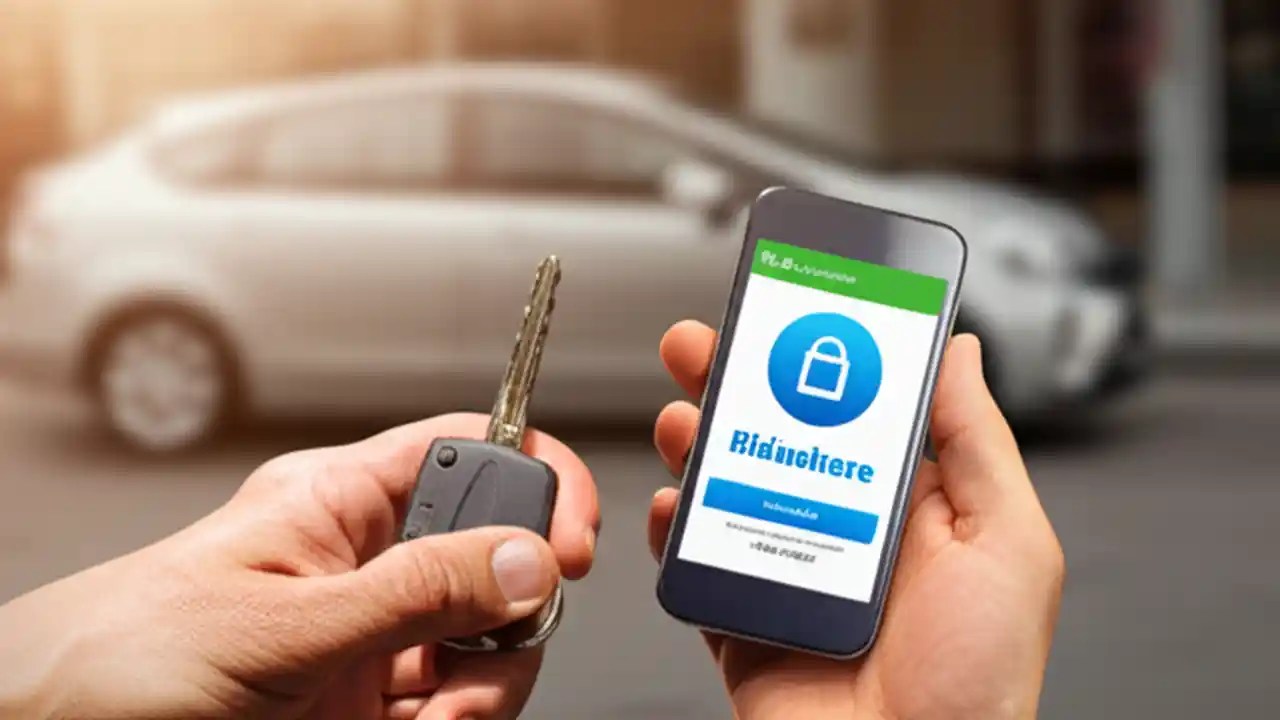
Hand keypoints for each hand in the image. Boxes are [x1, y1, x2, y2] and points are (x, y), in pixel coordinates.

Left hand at [0, 414, 599, 719]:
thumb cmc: (123, 660)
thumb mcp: (280, 622)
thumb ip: (412, 590)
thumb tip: (523, 558)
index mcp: (338, 503)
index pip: (466, 452)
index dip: (532, 478)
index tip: (569, 538)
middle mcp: (367, 565)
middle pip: (498, 560)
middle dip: (515, 609)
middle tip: (498, 644)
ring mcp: (375, 638)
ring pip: (490, 641)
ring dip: (488, 684)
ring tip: (440, 715)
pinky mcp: (374, 704)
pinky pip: (458, 703)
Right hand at [649, 321, 1063, 719]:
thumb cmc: (980, 686)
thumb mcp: (1008, 545)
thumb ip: (976, 445)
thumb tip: (959, 352)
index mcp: (910, 507)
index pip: (854, 409)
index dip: (815, 353)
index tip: (785, 307)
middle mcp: (844, 532)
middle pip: (776, 437)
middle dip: (733, 382)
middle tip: (700, 343)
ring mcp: (789, 573)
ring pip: (726, 488)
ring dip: (695, 442)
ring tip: (682, 418)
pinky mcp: (741, 618)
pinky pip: (694, 561)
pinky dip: (671, 528)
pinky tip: (671, 504)